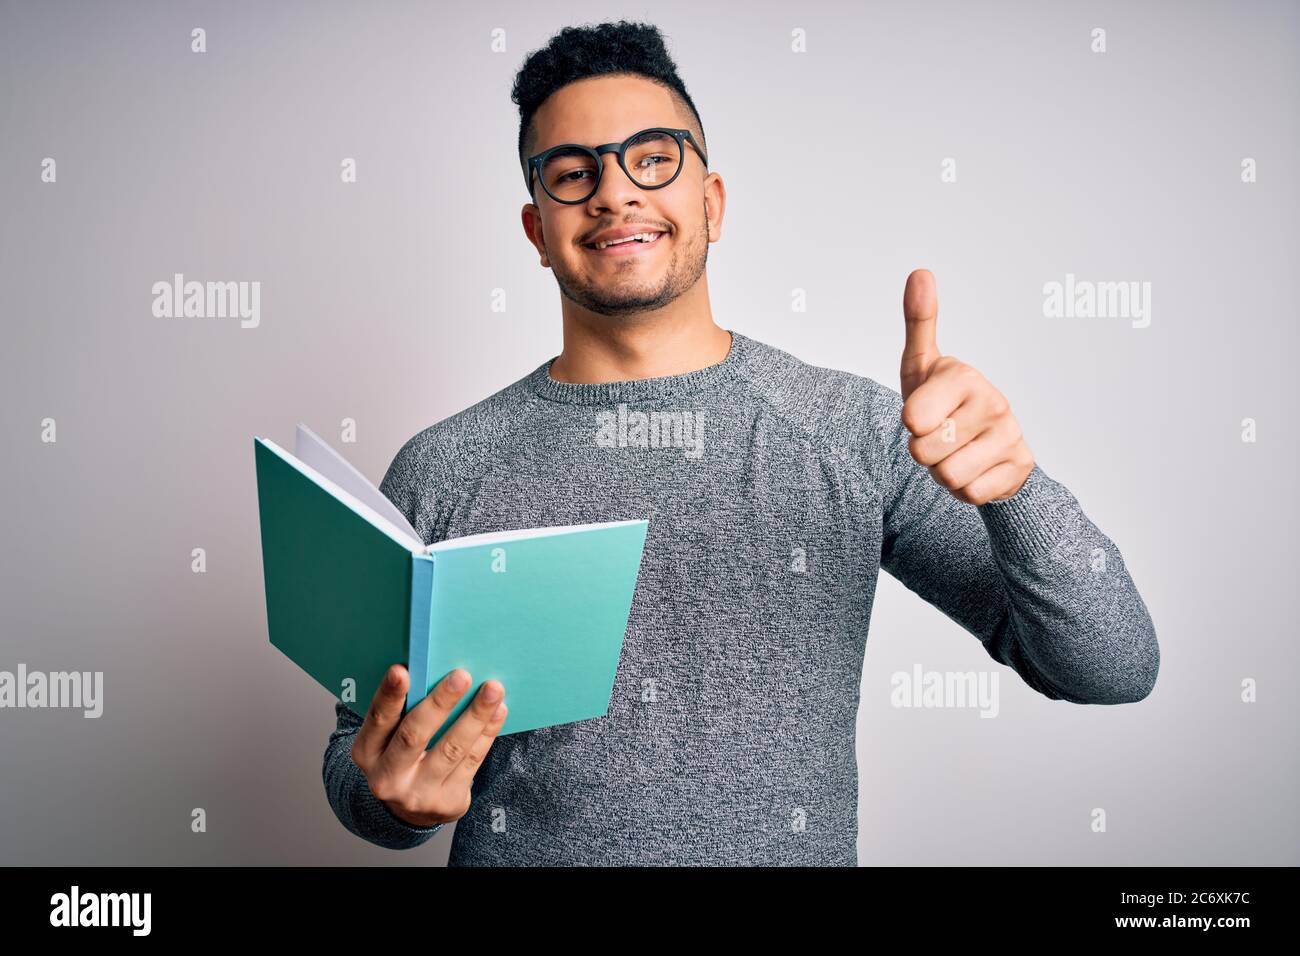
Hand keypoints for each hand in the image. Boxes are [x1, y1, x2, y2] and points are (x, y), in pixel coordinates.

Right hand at [351, 664, 506, 827]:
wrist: (412, 809)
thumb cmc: (403, 754)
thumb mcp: (389, 737)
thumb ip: (403, 710)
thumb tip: (431, 667)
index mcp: (367, 752)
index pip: (378, 720)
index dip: (389, 696)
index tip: (401, 670)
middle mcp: (387, 777)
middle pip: (414, 736)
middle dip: (440, 703)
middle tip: (462, 675)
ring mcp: (418, 794)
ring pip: (451, 749)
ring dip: (475, 715)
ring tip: (492, 689)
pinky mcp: (448, 802)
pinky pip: (472, 761)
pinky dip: (487, 733)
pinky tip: (498, 711)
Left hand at [899, 268, 1033, 504]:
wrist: (986, 443)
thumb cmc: (942, 401)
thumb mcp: (923, 365)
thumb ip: (919, 322)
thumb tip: (920, 272)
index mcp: (965, 376)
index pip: (912, 420)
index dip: (910, 425)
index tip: (925, 413)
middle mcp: (994, 402)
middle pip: (925, 453)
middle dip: (924, 452)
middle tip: (939, 436)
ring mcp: (1011, 436)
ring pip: (947, 477)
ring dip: (942, 472)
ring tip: (955, 451)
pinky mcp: (1020, 468)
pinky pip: (970, 495)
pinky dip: (965, 489)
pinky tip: (974, 468)